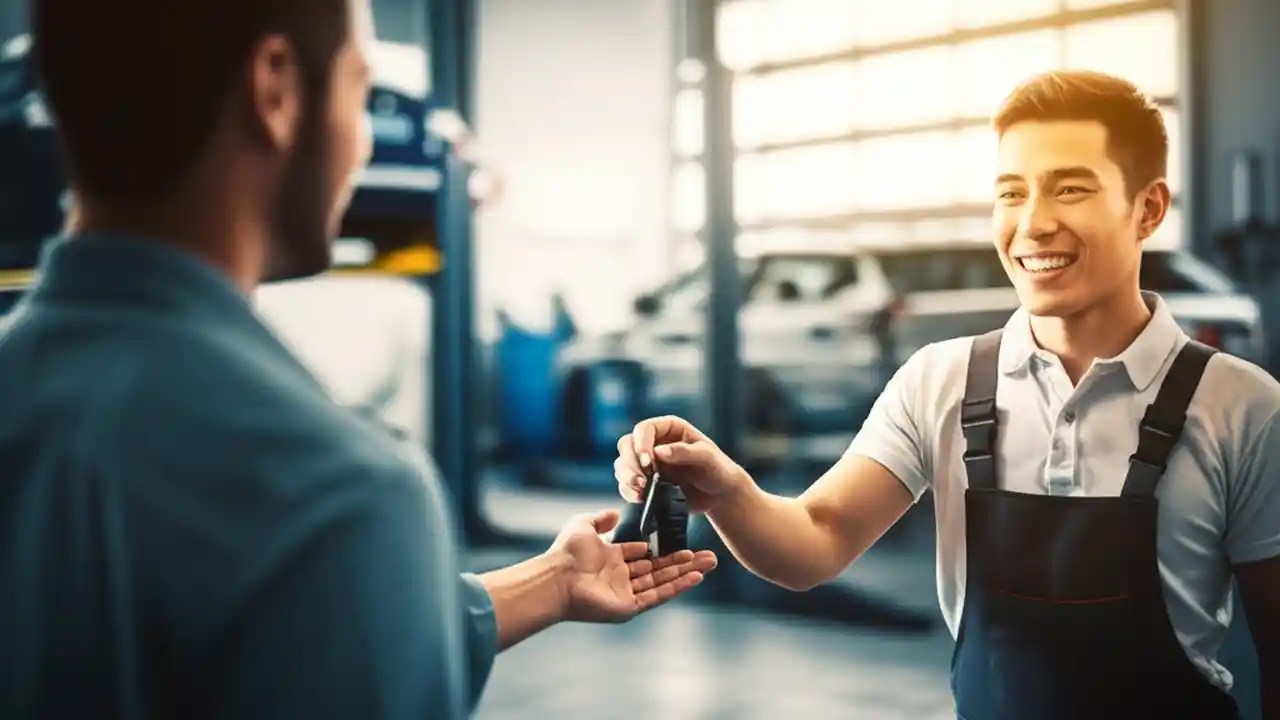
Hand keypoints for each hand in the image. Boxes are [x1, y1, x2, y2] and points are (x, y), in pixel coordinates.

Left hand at [550, 509, 716, 622]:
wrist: (557, 578)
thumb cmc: (566, 553)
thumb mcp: (584, 525)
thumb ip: (600, 519)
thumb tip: (613, 513)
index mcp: (612, 560)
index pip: (646, 556)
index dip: (666, 551)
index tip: (686, 546)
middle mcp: (621, 577)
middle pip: (660, 569)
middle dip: (685, 562)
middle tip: (708, 555)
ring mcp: (626, 593)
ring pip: (663, 582)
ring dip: (686, 573)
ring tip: (708, 564)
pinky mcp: (629, 607)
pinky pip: (658, 596)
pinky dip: (676, 587)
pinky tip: (694, 577)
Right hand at [615, 415, 749, 513]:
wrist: (720, 494)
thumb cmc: (718, 469)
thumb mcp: (707, 456)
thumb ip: (684, 452)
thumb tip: (658, 452)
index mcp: (669, 428)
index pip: (644, 429)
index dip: (641, 444)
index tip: (648, 462)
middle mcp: (654, 442)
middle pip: (627, 445)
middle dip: (630, 463)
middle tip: (640, 481)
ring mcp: (648, 463)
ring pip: (623, 464)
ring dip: (627, 478)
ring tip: (640, 492)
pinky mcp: (646, 482)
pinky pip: (627, 484)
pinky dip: (628, 491)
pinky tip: (640, 498)